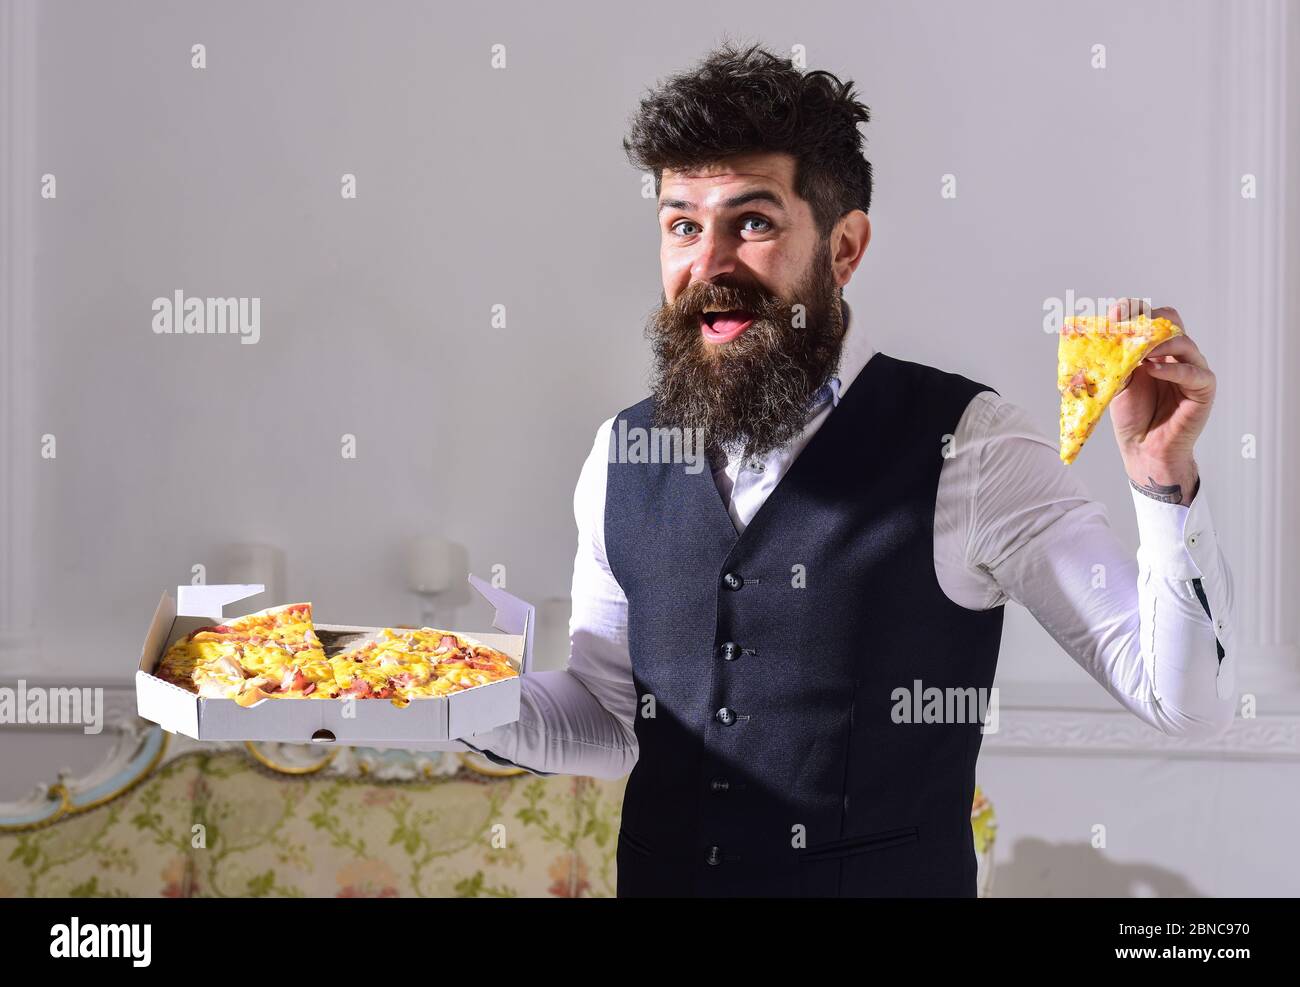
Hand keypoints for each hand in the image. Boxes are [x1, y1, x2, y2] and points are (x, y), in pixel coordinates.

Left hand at [1107, 298, 1213, 505]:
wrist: (1143, 448)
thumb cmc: (1131, 415)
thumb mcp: (1118, 382)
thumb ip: (1118, 359)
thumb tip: (1109, 333)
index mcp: (1155, 349)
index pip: (1151, 318)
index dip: (1135, 311)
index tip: (1115, 313)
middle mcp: (1175, 354)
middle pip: (1171, 321)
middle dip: (1149, 320)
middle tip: (1127, 326)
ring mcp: (1192, 368)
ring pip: (1183, 342)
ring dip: (1159, 344)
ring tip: (1140, 353)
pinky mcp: (1203, 388)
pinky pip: (1193, 372)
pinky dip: (1172, 368)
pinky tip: (1152, 369)